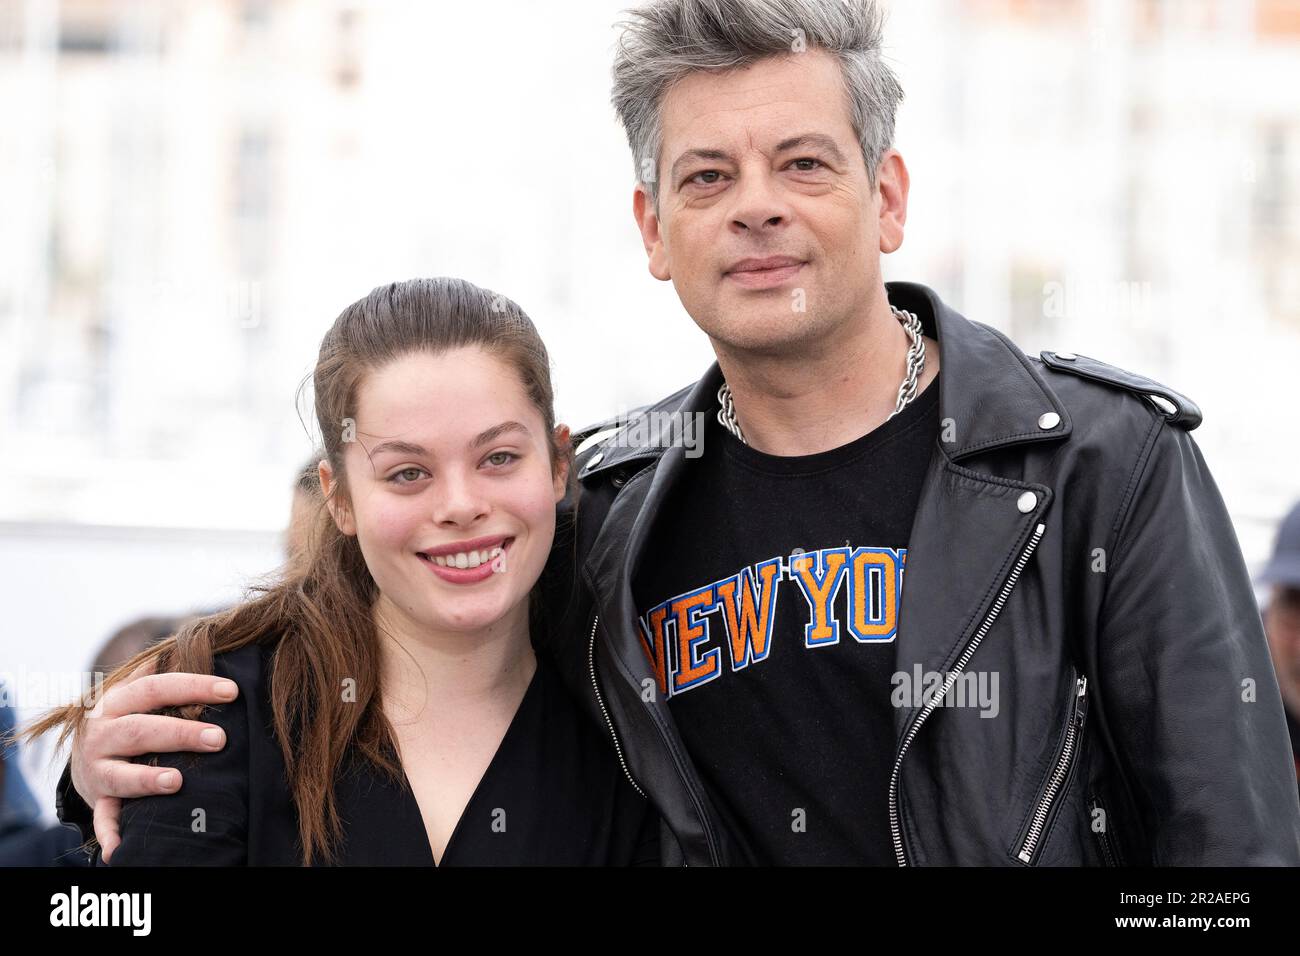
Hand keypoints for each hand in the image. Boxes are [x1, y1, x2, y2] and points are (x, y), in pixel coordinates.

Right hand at [72, 658, 238, 861]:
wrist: (81, 756)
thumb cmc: (127, 718)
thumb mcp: (136, 693)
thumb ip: (161, 671)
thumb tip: (199, 642)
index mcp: (117, 701)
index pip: (157, 688)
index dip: (194, 687)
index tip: (232, 690)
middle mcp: (102, 734)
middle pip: (142, 731)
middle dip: (181, 734)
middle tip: (220, 739)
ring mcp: (96, 769)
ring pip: (121, 775)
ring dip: (147, 780)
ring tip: (177, 781)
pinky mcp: (97, 799)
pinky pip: (103, 818)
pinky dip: (112, 833)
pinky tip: (122, 849)